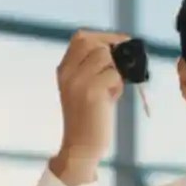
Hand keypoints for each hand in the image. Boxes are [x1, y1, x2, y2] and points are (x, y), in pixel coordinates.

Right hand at [51, 29, 128, 185]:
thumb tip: (122, 47)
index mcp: (63, 70)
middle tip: (120, 69)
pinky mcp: (91, 92)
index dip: (103, 37)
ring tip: (112, 89)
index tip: (119, 46)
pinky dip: (119, 85)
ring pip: (106, 56)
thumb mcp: (85, 87)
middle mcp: (67, 73)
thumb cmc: (90, 118)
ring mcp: (78, 81)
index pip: (81, 37)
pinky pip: (114, 75)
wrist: (81, 148)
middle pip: (94, 42)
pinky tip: (112, 99)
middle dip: (112, 52)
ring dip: (116, 71)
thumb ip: (96, 67)